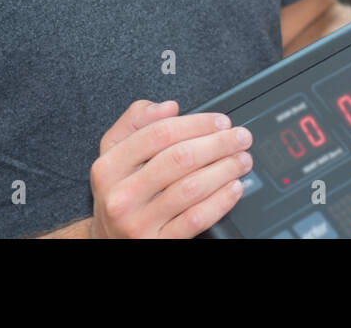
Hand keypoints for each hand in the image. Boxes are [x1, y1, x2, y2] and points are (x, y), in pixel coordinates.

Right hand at [88, 99, 253, 237]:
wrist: (108, 242)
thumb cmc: (120, 192)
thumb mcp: (114, 154)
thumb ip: (136, 121)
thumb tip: (168, 107)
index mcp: (108, 166)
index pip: (159, 133)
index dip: (197, 123)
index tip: (221, 121)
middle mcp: (121, 195)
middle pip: (180, 158)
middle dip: (219, 143)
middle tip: (241, 138)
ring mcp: (138, 222)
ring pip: (192, 188)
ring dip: (226, 169)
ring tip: (242, 160)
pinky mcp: (157, 243)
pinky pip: (196, 219)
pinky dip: (221, 200)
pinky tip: (234, 187)